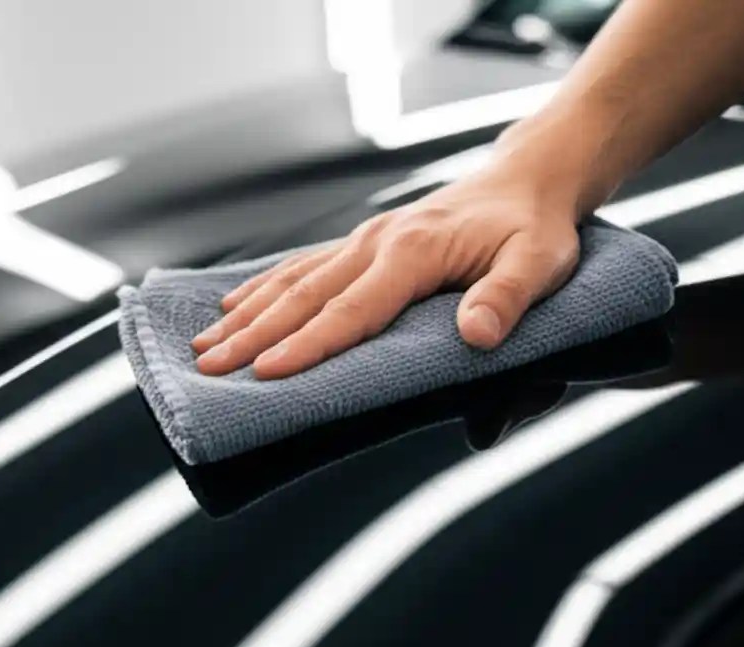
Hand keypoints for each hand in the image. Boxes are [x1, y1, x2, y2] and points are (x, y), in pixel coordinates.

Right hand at [190, 166, 580, 378]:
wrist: (527, 178)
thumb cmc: (534, 229)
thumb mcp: (540, 263)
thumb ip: (507, 298)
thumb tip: (476, 335)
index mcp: (412, 253)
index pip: (352, 309)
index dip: (308, 344)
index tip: (265, 372)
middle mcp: (376, 243)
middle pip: (304, 296)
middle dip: (253, 335)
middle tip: (208, 367)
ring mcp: (364, 241)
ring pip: (292, 280)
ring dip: (246, 314)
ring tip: (203, 346)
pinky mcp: (364, 243)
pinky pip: (302, 266)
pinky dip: (262, 287)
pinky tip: (234, 304)